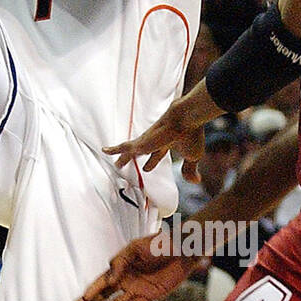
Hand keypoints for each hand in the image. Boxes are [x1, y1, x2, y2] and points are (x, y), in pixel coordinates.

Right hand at [75, 231, 208, 300]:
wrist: (180, 250)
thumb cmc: (159, 243)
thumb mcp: (135, 248)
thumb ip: (120, 263)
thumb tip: (109, 279)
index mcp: (122, 266)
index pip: (103, 280)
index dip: (92, 289)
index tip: (82, 298)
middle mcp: (127, 278)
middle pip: (106, 293)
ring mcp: (137, 288)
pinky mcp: (149, 295)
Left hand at [103, 82, 220, 175]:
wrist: (187, 119)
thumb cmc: (191, 135)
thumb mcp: (193, 156)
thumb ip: (190, 169)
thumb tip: (195, 181)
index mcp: (168, 143)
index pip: (157, 154)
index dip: (152, 162)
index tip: (146, 168)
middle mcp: (155, 140)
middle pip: (141, 150)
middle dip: (133, 158)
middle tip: (124, 164)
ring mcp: (147, 140)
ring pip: (130, 149)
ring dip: (122, 156)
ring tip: (115, 163)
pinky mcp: (141, 142)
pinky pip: (124, 147)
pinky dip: (114, 149)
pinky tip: (104, 151)